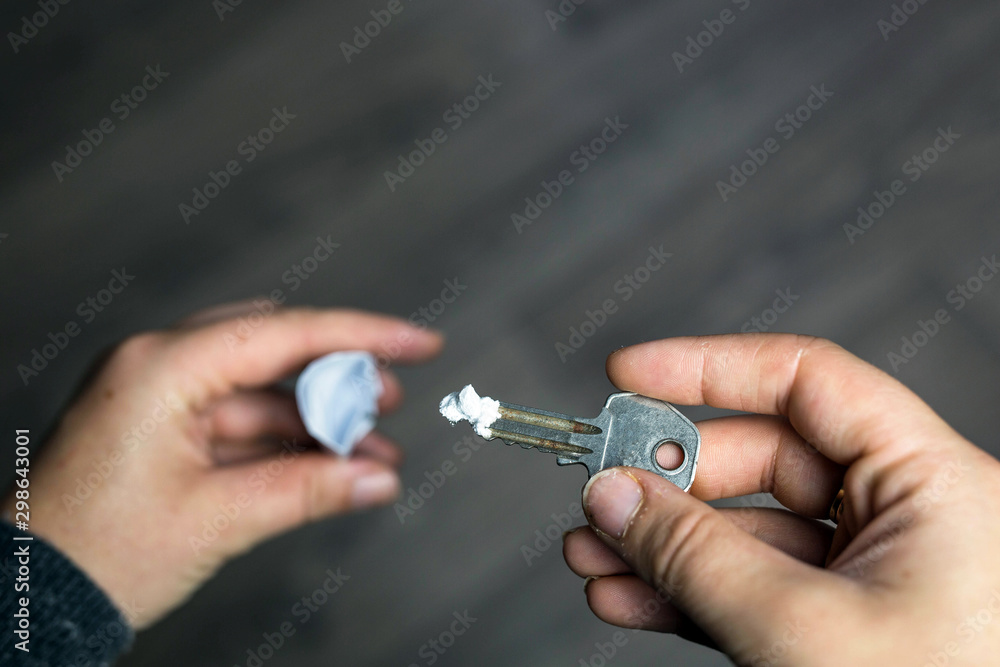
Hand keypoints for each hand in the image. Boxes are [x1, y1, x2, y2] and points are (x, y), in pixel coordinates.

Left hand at [2, 304, 442, 628]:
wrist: (26, 603)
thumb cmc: (92, 554)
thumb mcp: (217, 519)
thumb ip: (309, 490)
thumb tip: (379, 478)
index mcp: (162, 367)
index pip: (286, 332)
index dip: (364, 336)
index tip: (419, 342)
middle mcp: (158, 367)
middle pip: (275, 354)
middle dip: (339, 381)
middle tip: (391, 403)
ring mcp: (159, 399)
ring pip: (261, 394)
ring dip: (317, 422)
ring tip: (373, 454)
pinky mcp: (161, 432)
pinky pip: (239, 425)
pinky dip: (285, 446)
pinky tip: (329, 468)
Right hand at [564, 334, 999, 664]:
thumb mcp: (799, 629)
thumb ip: (695, 555)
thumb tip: (612, 495)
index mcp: (932, 485)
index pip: (808, 382)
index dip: (709, 369)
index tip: (628, 375)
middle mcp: (906, 519)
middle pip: (764, 460)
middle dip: (669, 481)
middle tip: (596, 490)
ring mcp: (871, 579)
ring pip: (747, 534)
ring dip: (662, 545)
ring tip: (590, 554)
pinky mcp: (841, 630)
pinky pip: (751, 591)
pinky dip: (686, 595)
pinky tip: (627, 599)